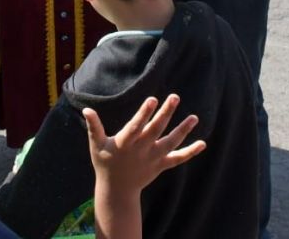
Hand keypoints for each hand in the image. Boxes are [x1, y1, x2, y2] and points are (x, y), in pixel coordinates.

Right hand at [84, 94, 205, 197]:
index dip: (144, 113)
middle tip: (175, 96)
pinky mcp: (160, 165)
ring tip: (194, 117)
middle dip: (166, 113)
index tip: (153, 99)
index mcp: (125, 143)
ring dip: (183, 130)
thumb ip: (94, 127)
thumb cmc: (105, 163)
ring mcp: (153, 159)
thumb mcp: (96, 145)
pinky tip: (202, 143)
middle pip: (156, 129)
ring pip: (170, 143)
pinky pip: (178, 159)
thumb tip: (86, 110)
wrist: (117, 191)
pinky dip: (190, 152)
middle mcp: (141, 150)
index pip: (136, 126)